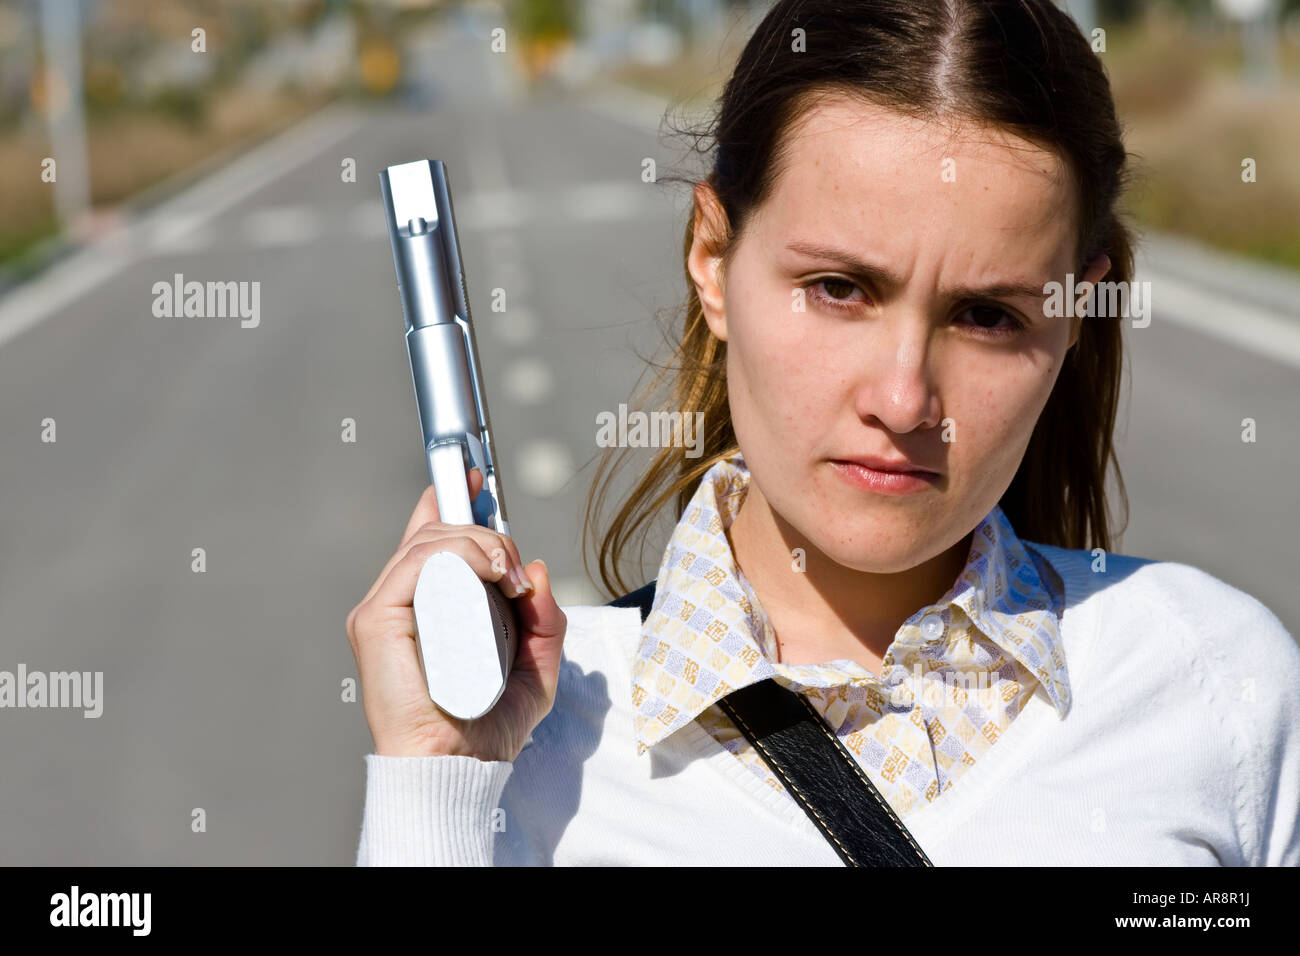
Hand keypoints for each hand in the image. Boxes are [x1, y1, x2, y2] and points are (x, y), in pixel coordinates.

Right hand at [345, 467, 566, 761]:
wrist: (459, 767)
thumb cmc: (489, 727)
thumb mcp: (537, 666)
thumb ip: (543, 619)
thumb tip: (537, 569)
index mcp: (428, 608)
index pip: (430, 540)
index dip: (452, 503)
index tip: (479, 478)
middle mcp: (400, 603)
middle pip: (437, 534)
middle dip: (485, 532)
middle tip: (513, 564)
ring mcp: (383, 610)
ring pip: (429, 542)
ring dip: (479, 543)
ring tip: (507, 573)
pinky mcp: (376, 621)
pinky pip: (416, 564)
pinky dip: (457, 555)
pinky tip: (490, 573)